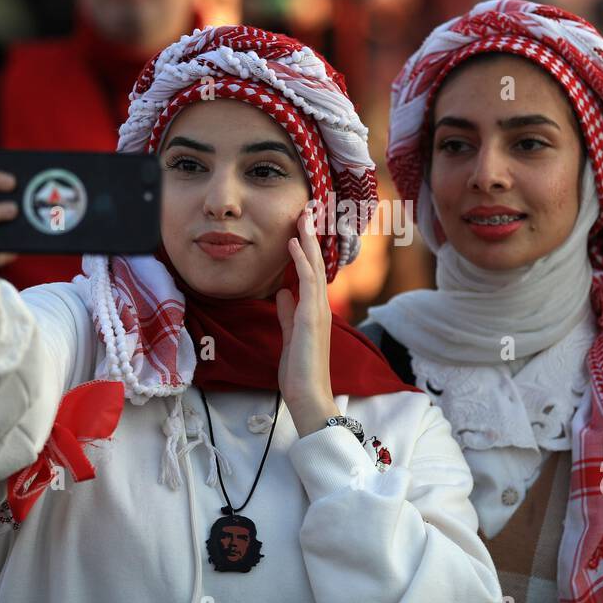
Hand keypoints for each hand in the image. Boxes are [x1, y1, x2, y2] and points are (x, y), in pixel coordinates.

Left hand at [276, 210, 339, 435]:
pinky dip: (301, 259)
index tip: (300, 225)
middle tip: (307, 208)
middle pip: (315, 261)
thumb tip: (283, 293)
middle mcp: (320, 305)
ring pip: (313, 265)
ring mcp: (318, 309)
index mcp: (314, 310)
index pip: (310, 271)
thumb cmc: (300, 372)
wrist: (308, 395)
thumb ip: (287, 313)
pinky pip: (307, 281)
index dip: (305, 246)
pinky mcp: (311, 316)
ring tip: (303, 215)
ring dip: (307, 238)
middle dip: (310, 234)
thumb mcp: (290, 336)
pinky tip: (294, 242)